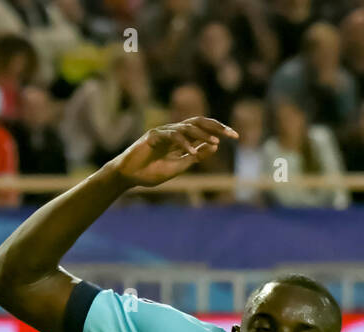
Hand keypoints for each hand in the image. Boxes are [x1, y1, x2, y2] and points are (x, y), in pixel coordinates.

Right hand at [108, 117, 236, 187]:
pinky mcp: (154, 136)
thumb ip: (194, 157)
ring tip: (216, 142)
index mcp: (181, 139)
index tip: (235, 136)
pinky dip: (185, 144)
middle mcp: (173, 132)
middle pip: (199, 122)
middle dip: (216, 127)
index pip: (203, 129)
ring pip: (187, 127)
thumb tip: (214, 146)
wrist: (128, 177)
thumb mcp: (178, 167)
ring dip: (203, 134)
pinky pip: (173, 136)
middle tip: (232, 134)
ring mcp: (163, 132)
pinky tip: (193, 153)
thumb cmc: (149, 173)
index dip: (219, 131)